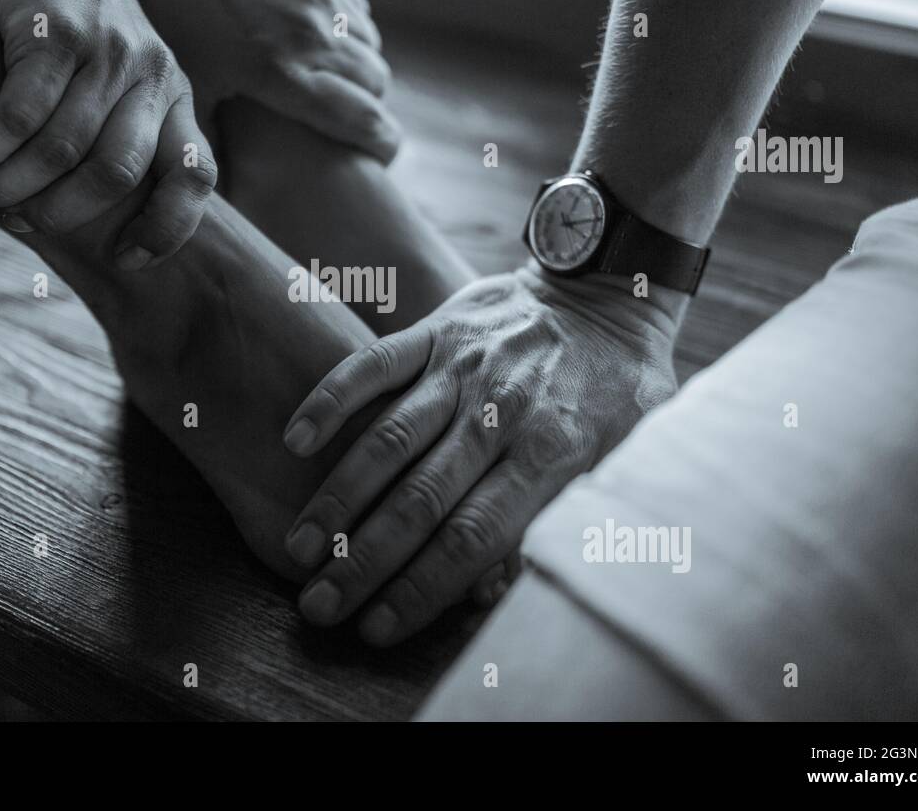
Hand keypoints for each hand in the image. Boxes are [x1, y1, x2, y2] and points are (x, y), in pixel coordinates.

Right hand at [0, 0, 216, 267]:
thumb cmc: (82, 30)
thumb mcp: (124, 79)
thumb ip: (123, 136)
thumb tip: (97, 227)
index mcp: (177, 99)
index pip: (195, 174)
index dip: (169, 227)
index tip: (126, 259)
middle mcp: (153, 77)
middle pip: (115, 173)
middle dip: (61, 213)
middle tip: (18, 223)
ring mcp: (108, 52)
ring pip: (62, 148)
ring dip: (10, 185)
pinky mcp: (58, 32)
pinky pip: (23, 112)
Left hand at [130, 0, 399, 162]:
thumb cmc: (173, 16)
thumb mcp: (187, 87)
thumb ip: (209, 142)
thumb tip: (212, 195)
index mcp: (286, 73)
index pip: (364, 120)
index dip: (383, 146)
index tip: (382, 161)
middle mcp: (316, 35)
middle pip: (376, 84)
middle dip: (370, 109)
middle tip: (350, 122)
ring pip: (371, 45)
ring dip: (362, 69)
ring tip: (336, 81)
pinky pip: (358, 9)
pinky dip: (352, 31)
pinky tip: (326, 39)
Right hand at [279, 268, 683, 645]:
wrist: (608, 289)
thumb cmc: (617, 386)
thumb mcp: (622, 455)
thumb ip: (564, 518)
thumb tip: (495, 589)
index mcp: (551, 453)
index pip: (474, 537)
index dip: (422, 587)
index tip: (377, 628)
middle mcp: (498, 413)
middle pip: (422, 500)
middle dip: (365, 560)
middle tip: (320, 605)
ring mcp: (462, 368)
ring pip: (388, 440)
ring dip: (340, 497)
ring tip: (300, 547)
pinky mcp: (436, 329)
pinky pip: (375, 363)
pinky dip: (332, 398)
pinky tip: (294, 439)